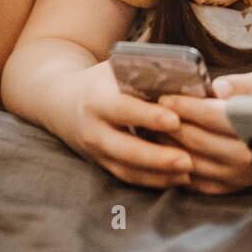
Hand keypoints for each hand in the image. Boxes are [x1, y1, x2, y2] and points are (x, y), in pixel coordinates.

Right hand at [55, 61, 193, 187]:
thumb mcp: (116, 70)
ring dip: (159, 175)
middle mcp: (93, 130)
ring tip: (189, 174)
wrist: (62, 102)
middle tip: (188, 161)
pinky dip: (153, 181)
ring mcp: (96, 152)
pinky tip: (178, 179)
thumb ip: (144, 76)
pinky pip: (128, 178)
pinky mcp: (102, 166)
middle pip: (125, 149)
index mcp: (97, 100)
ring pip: (127, 170)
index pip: (123, 109)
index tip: (175, 120)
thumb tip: (187, 83)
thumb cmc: (103, 81)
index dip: (149, 116)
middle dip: (157, 157)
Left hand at [155, 94, 251, 194]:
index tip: (165, 97)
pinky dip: (175, 165)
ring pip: (192, 162)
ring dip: (168, 145)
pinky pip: (193, 181)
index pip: (215, 116)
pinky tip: (165, 148)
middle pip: (198, 141)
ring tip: (154, 126)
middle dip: (172, 124)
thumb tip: (217, 88)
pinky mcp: (228, 188)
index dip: (187, 106)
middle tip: (152, 110)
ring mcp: (237, 178)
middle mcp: (249, 159)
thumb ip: (242, 83)